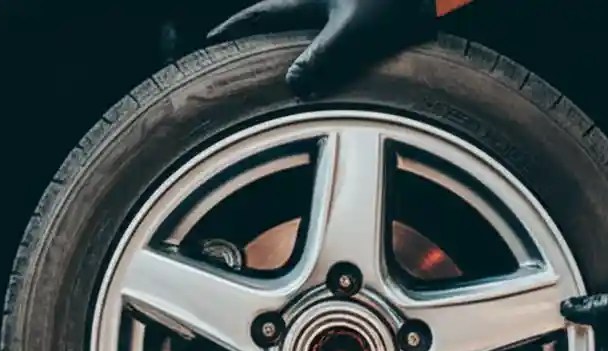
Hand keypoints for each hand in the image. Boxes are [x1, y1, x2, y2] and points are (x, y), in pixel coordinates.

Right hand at [209, 0, 437, 96]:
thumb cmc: (395, 5)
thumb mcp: (355, 31)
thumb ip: (323, 57)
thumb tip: (291, 85)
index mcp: (315, 1)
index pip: (263, 14)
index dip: (237, 28)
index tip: (212, 40)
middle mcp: (328, 4)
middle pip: (283, 19)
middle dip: (260, 36)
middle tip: (238, 54)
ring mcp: (347, 13)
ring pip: (311, 31)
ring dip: (295, 50)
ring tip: (277, 70)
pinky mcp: (368, 24)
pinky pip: (339, 46)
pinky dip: (328, 61)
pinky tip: (332, 77)